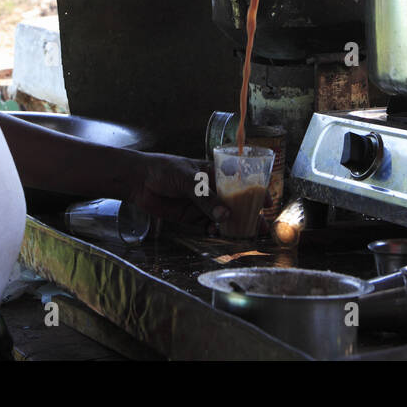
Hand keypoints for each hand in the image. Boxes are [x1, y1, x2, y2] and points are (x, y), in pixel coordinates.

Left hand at [121, 152, 271, 235]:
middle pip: (236, 202)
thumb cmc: (164, 170)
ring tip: (245, 236)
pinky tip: (218, 235)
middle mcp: (212, 189)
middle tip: (262, 227)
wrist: (138, 181)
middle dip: (249, 214)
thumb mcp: (188, 179)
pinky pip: (209, 226)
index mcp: (215, 172)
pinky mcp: (192, 217)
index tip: (268, 202)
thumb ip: (205, 198)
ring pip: (224, 217)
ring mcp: (203, 204)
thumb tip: (225, 215)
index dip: (256, 191)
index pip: (241, 181)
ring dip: (234, 226)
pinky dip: (216, 232)